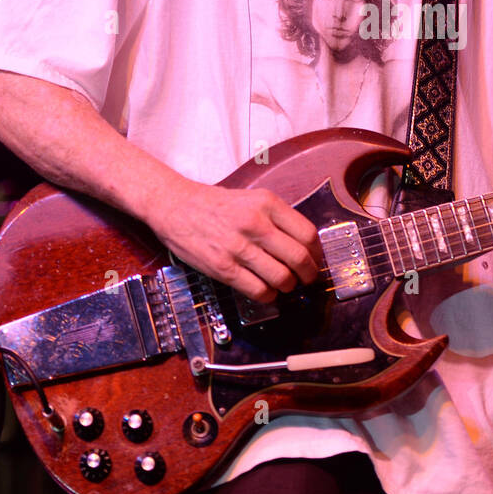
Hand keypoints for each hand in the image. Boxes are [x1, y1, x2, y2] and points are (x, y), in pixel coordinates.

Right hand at [145, 173, 320, 302]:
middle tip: (307, 279)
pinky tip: (267, 291)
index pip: (307, 234)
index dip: (316, 253)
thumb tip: (304, 246)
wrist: (176, 206)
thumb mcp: (252, 198)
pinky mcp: (223, 267)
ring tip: (285, 285)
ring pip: (281, 277)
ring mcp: (239, 247)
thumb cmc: (216, 204)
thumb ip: (277, 218)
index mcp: (267, 203)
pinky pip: (258, 290)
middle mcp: (255, 224)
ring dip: (288, 286)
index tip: (315, 260)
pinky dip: (268, 295)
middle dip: (308, 274)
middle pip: (298, 258)